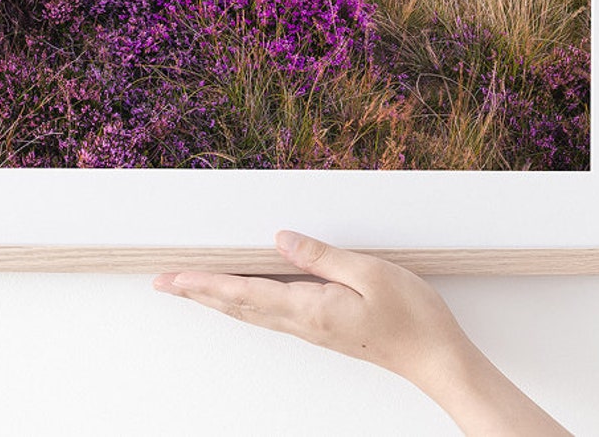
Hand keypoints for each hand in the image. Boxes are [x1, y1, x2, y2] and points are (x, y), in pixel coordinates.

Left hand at [155, 231, 466, 382]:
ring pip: (250, 313)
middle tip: (163, 283)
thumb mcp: (370, 272)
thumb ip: (322, 256)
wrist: (436, 359)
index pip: (243, 292)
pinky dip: (242, 304)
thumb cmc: (411, 316)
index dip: (204, 283)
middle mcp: (302, 322)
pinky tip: (239, 299)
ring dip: (215, 299)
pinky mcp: (322, 329)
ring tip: (189, 288)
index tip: (173, 278)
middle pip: (237, 306)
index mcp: (309, 307)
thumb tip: (281, 239)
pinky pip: (269, 315)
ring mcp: (311, 329)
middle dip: (197, 293)